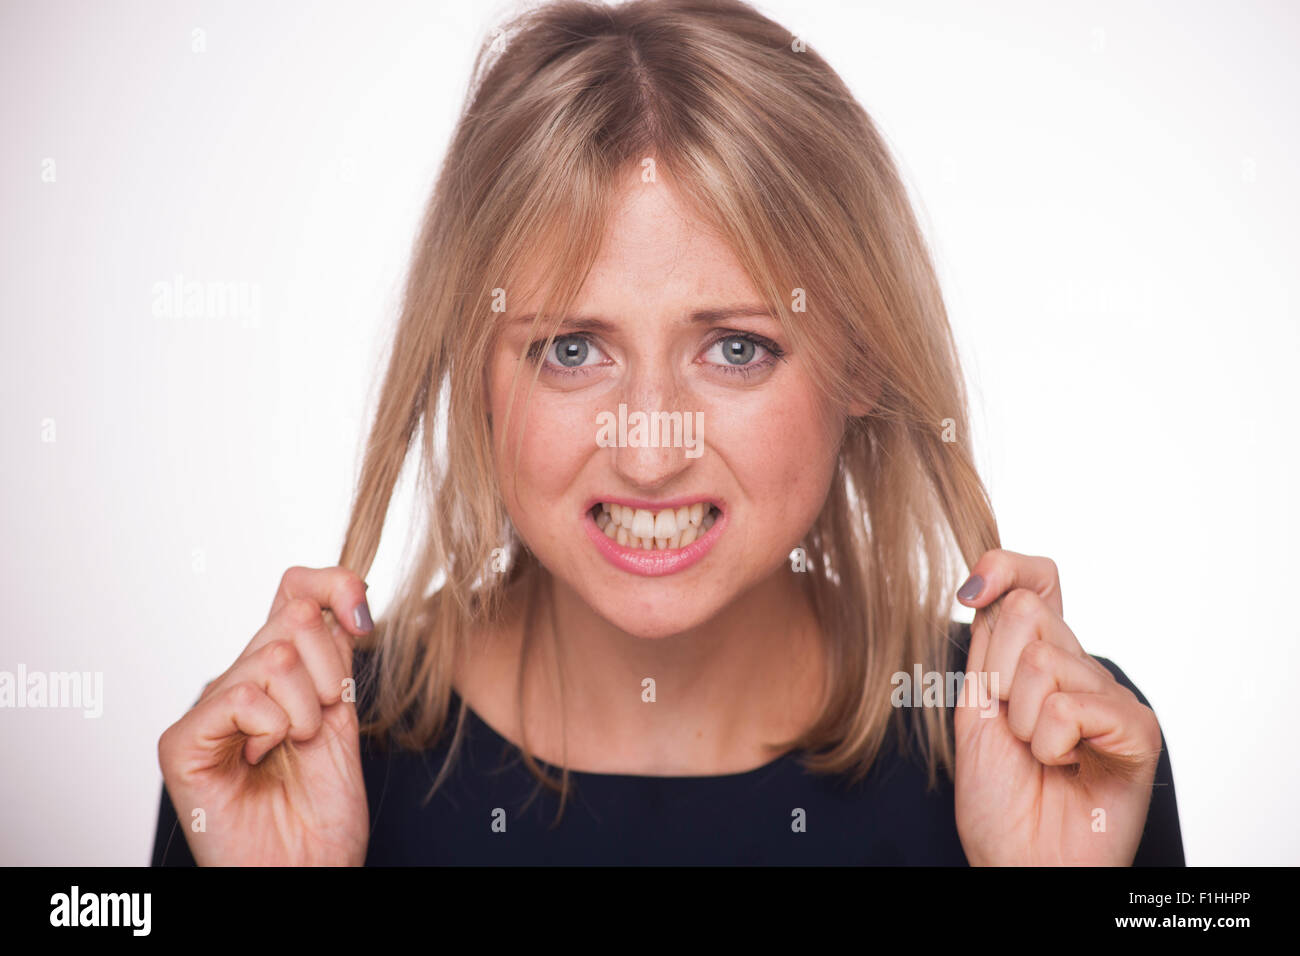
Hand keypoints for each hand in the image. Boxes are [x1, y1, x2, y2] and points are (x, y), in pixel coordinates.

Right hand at [157, 566, 372, 865]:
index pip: (296, 588)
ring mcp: (209, 708)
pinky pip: (241, 697)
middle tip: (318, 728)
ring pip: (275, 658)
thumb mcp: (343, 716)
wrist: (308, 870)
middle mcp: (241, 679)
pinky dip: (270, 730)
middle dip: (331, 674)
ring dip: (305, 713)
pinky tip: (259, 762)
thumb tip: (346, 597)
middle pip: (294, 617)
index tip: (363, 620)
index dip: (334, 585)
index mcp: (280, 669)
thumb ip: (336, 657)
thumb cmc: (323, 809)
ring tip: (291, 750)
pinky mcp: (183, 742)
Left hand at [952, 549, 1162, 865]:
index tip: (971, 591)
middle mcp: (1080, 667)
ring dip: (1020, 719)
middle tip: (1010, 726)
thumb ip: (987, 643)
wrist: (1019, 859)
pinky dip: (1050, 743)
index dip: (1004, 565)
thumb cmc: (998, 794)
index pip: (1036, 579)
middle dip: (996, 673)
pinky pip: (1072, 705)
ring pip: (1044, 661)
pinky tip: (1065, 767)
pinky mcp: (1137, 730)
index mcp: (1039, 656)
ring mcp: (1111, 696)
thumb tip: (987, 581)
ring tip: (1038, 756)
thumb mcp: (975, 705)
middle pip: (1028, 611)